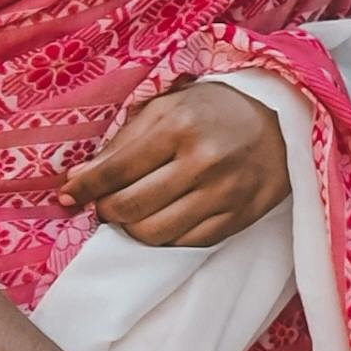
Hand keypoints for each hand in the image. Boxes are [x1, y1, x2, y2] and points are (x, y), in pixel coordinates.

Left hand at [61, 76, 287, 248]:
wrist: (283, 120)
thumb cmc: (215, 111)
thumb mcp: (168, 107)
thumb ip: (124, 140)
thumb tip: (80, 176)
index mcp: (179, 127)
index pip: (116, 169)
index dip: (84, 187)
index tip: (67, 195)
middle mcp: (202, 162)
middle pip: (131, 207)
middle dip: (105, 210)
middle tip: (103, 204)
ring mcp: (223, 194)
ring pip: (156, 233)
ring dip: (132, 228)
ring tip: (131, 213)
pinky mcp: (238, 218)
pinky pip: (186, 243)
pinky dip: (165, 236)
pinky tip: (162, 220)